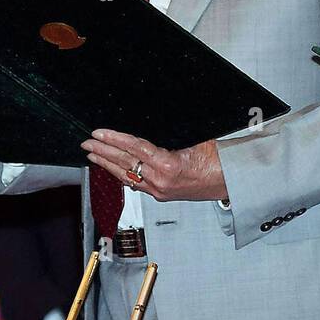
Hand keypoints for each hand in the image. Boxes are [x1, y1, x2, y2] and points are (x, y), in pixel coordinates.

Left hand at [81, 129, 227, 202]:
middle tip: (87, 143)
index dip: (114, 139)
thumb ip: (172, 136)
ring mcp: (160, 190)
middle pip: (125, 163)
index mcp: (169, 166)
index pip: (134, 149)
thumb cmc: (220, 161)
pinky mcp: (162, 194)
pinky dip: (122, 174)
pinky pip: (136, 183)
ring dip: (107, 164)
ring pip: (127, 176)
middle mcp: (161, 181)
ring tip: (92, 156)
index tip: (99, 133)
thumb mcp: (197, 140)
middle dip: (103, 152)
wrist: (232, 181)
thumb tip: (153, 125)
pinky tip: (112, 169)